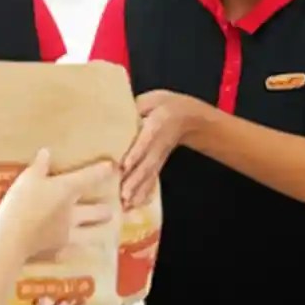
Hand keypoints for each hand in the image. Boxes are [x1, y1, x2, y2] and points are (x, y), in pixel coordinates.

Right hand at [0, 148, 115, 260]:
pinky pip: (73, 250)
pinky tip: (77, 251)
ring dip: (98, 232)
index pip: (89, 178)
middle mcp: (73, 212)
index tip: (111, 168)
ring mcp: (67, 233)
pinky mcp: (59, 250)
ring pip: (91, 234)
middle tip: (111, 210)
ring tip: (103, 233)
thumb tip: (46, 152)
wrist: (13, 238)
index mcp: (67, 190)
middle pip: (97, 211)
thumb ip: (38, 166)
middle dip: (105, 210)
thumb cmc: (21, 203)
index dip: (101, 172)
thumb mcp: (27, 179)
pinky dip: (77, 250)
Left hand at [121, 90, 208, 207]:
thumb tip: (116, 114)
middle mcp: (158, 144)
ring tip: (127, 204)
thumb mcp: (152, 99)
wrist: (189, 117)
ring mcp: (159, 156)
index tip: (125, 166)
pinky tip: (135, 205)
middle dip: (135, 180)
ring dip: (138, 191)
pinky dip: (143, 193)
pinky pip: (151, 179)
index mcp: (157, 124)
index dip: (136, 153)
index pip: (145, 140)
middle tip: (123, 195)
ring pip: (149, 174)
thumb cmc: (165, 105)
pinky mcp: (158, 164)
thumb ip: (137, 106)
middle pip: (147, 163)